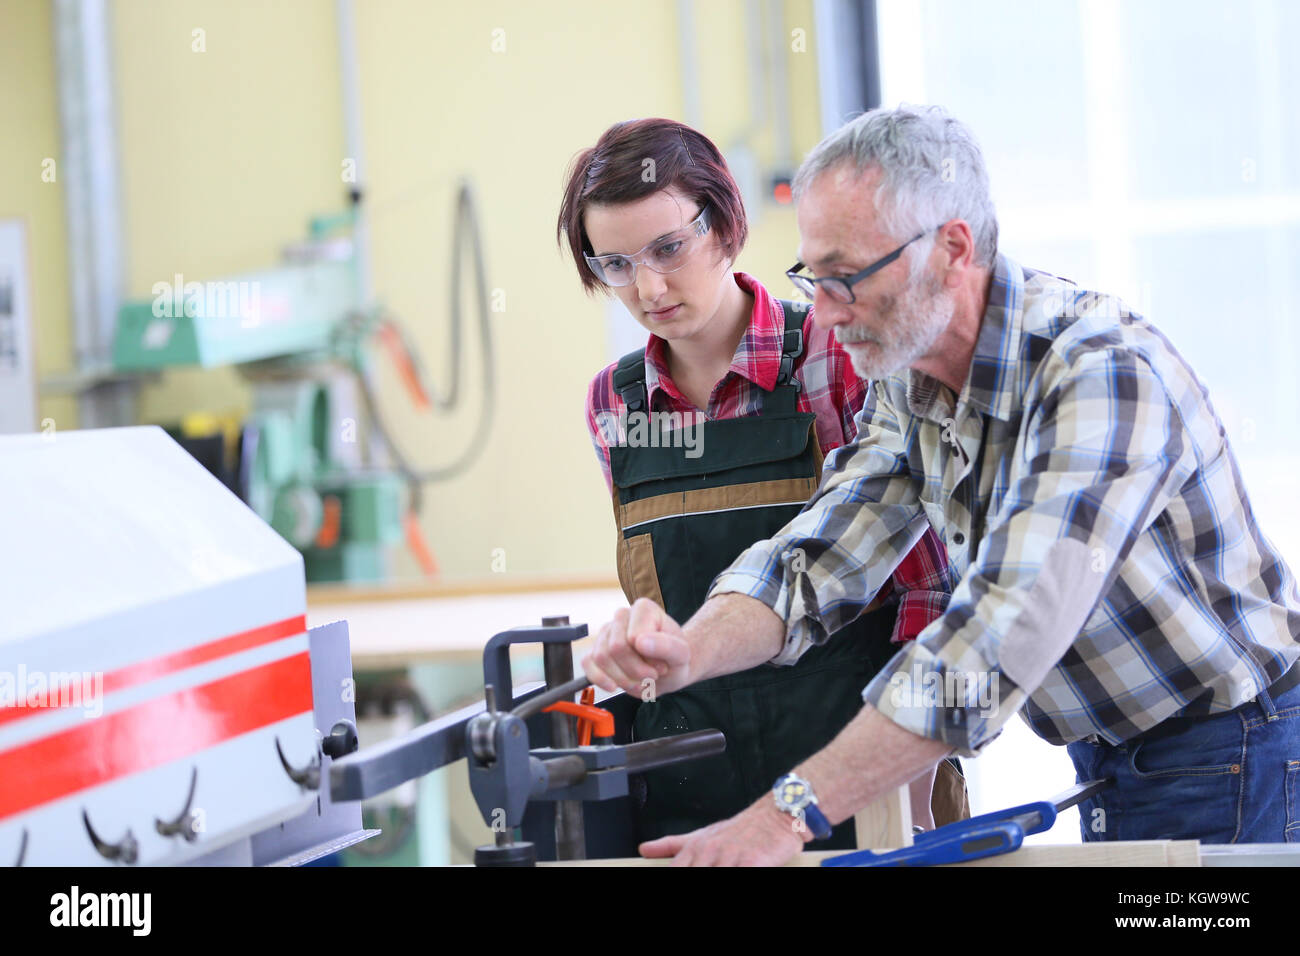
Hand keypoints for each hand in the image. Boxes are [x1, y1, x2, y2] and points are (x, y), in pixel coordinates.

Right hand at [582, 598, 691, 696]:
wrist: (668, 671)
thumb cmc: (675, 659)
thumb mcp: (682, 654)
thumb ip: (667, 645)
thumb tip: (639, 641)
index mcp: (643, 609)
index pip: (633, 637)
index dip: (647, 659)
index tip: (662, 666)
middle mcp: (621, 615)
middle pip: (615, 648)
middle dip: (634, 671)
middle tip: (651, 676)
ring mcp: (606, 632)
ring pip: (601, 657)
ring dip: (622, 678)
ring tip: (639, 681)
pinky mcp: (596, 650)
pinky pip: (587, 663)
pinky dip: (600, 679)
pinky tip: (614, 686)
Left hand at [638, 798, 807, 866]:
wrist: (774, 816)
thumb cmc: (738, 830)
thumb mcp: (702, 835)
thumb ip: (671, 845)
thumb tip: (644, 849)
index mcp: (695, 847)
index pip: (676, 869)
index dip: (672, 875)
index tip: (651, 878)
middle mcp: (710, 852)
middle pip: (693, 872)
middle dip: (696, 876)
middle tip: (698, 883)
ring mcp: (731, 857)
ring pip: (716, 872)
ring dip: (719, 871)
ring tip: (724, 867)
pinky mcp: (753, 862)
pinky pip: (741, 874)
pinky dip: (736, 873)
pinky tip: (738, 870)